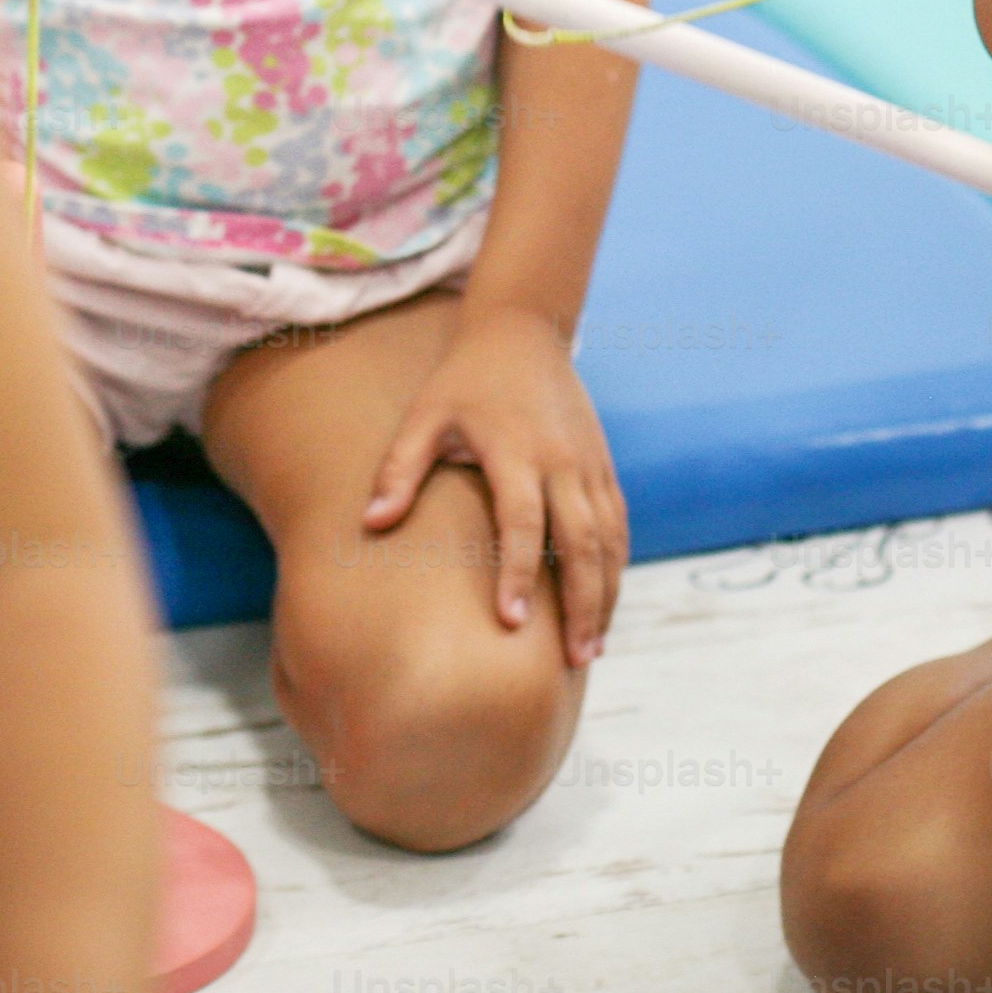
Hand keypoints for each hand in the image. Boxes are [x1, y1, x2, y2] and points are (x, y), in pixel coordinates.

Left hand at [366, 306, 624, 662]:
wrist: (523, 331)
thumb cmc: (463, 379)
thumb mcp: (424, 415)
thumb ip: (399, 469)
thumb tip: (372, 523)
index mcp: (516, 450)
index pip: (522, 523)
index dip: (517, 574)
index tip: (509, 624)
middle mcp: (562, 461)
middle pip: (582, 543)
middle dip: (581, 605)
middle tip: (573, 661)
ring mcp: (590, 464)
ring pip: (610, 541)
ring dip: (605, 597)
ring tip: (590, 650)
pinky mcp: (604, 466)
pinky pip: (618, 526)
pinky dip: (616, 568)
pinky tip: (604, 606)